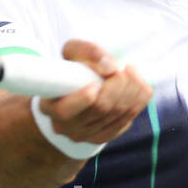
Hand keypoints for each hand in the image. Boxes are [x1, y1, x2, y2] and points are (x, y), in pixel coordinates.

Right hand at [37, 40, 151, 145]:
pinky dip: (138, 101)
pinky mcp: (105, 136)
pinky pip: (127, 120)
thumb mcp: (74, 51)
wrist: (78, 88)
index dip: (83, 98)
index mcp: (50, 107)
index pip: (64, 111)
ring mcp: (86, 135)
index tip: (95, 83)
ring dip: (132, 90)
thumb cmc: (74, 68)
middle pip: (100, 109)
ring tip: (131, 72)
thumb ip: (89, 52)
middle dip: (118, 85)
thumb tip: (111, 68)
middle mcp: (66, 127)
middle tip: (122, 69)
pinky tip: (136, 85)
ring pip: (118, 115)